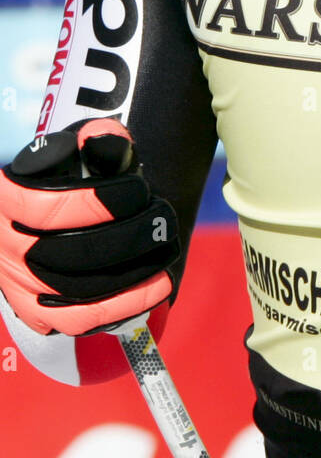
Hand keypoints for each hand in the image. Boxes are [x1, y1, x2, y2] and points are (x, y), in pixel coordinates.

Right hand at [0, 119, 180, 335]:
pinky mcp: (35, 311)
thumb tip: (104, 137)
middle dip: (132, 236)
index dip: (101, 201)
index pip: (50, 207)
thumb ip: (92, 142)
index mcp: (8, 199)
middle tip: (165, 220)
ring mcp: (18, 283)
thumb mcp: (70, 154)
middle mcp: (6, 245)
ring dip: (135, 273)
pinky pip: (78, 320)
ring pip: (79, 290)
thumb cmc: (58, 182)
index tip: (140, 190)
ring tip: (167, 251)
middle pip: (73, 252)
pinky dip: (121, 307)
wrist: (29, 222)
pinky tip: (154, 288)